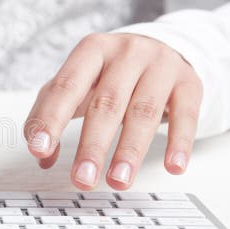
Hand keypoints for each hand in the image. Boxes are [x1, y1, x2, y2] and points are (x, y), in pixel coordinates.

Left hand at [24, 33, 202, 189]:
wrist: (163, 47)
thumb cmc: (110, 73)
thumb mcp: (78, 82)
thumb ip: (50, 112)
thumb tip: (42, 156)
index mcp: (91, 50)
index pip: (66, 86)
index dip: (51, 119)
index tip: (40, 150)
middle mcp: (126, 53)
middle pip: (106, 103)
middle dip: (93, 146)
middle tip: (82, 180)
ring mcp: (160, 65)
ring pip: (143, 112)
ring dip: (130, 151)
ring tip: (118, 181)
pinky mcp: (189, 82)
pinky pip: (185, 115)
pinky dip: (179, 142)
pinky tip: (173, 167)